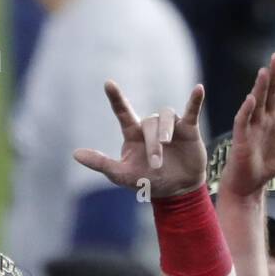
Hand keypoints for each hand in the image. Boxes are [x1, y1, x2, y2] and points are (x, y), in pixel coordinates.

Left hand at [74, 81, 206, 198]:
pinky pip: (191, 110)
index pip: (123, 112)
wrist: (176, 191)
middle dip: (153, 144)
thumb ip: (101, 163)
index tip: (108, 83)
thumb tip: (75, 154)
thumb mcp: (122, 175)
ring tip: (166, 148)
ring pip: (166, 116)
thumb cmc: (148, 182)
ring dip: (165, 132)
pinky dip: (195, 100)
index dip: (116, 98)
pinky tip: (198, 89)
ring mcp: (170, 126)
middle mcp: (150, 126)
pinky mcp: (188, 128)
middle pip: (149, 123)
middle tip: (156, 165)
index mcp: (134, 134)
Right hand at [222, 49, 274, 199]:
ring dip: (261, 88)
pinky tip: (251, 100)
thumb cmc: (271, 161)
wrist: (252, 183)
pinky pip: (243, 122)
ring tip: (266, 71)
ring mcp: (252, 126)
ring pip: (257, 103)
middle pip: (272, 93)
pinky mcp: (241, 138)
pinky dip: (246, 111)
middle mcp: (265, 117)